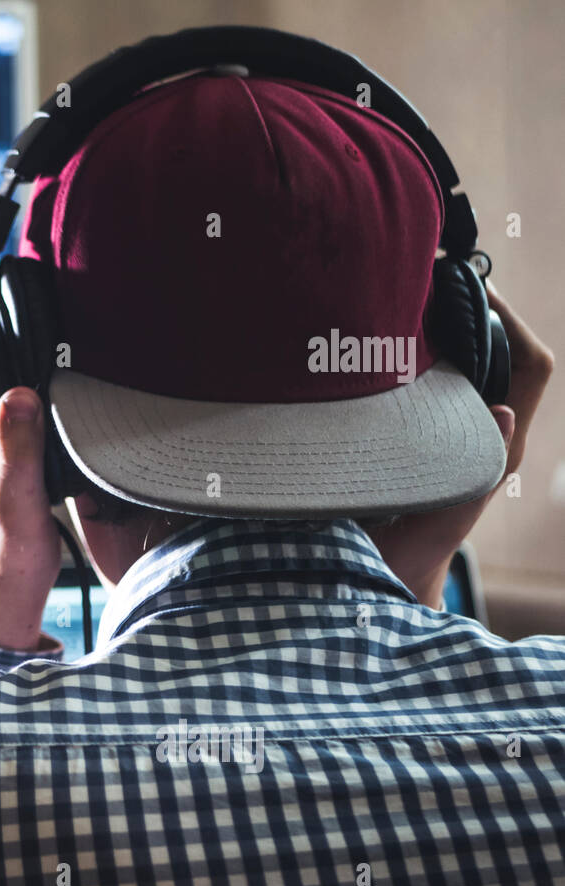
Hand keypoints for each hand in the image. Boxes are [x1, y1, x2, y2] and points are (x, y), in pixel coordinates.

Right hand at [370, 282, 554, 606]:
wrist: (381, 577)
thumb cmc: (406, 557)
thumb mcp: (440, 519)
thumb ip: (476, 472)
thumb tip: (505, 411)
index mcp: (497, 447)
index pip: (532, 368)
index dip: (512, 321)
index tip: (468, 291)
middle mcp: (484, 432)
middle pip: (505, 350)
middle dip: (478, 309)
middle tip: (426, 282)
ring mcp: (456, 430)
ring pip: (470, 360)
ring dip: (445, 327)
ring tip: (402, 300)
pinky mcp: (427, 432)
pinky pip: (436, 378)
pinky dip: (417, 351)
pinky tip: (381, 341)